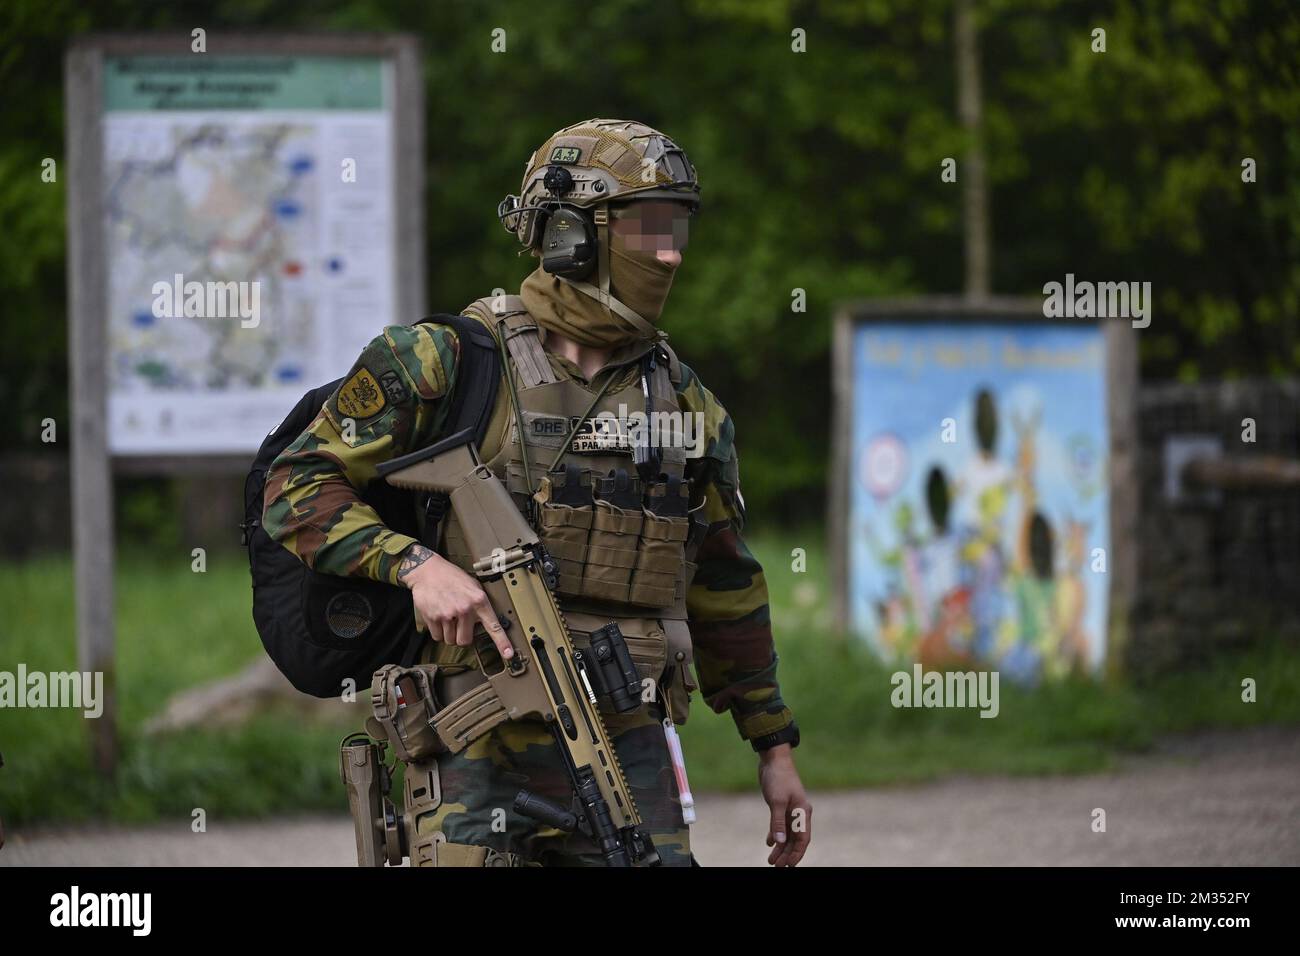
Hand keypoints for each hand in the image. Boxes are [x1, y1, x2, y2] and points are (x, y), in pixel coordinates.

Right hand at [397, 545, 512, 658]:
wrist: (428, 571)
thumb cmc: (451, 578)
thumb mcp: (473, 586)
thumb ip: (479, 604)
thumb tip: (484, 622)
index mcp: (479, 601)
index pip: (493, 626)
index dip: (502, 642)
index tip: (508, 655)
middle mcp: (465, 609)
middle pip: (465, 641)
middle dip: (462, 637)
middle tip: (459, 625)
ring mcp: (448, 614)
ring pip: (450, 640)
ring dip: (449, 634)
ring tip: (447, 618)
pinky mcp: (433, 617)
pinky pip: (437, 637)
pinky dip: (438, 631)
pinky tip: (439, 618)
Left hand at [757, 744, 811, 866]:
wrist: (773, 759)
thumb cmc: (778, 778)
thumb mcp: (777, 801)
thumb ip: (778, 822)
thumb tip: (780, 842)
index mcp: (803, 812)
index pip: (803, 839)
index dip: (797, 854)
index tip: (788, 866)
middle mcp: (799, 813)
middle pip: (795, 839)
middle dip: (787, 854)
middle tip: (776, 866)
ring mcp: (790, 810)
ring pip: (787, 834)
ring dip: (780, 847)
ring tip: (771, 860)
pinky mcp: (780, 806)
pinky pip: (780, 825)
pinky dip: (776, 835)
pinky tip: (769, 843)